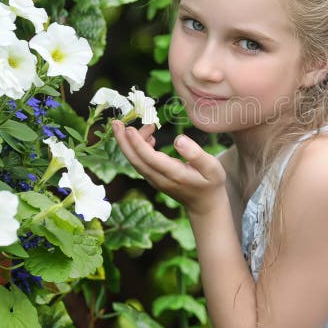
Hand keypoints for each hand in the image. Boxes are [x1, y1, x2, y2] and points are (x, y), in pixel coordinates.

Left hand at [112, 121, 227, 214]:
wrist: (205, 205)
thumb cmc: (210, 183)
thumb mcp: (212, 168)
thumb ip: (196, 154)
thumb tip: (179, 139)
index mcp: (173, 174)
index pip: (149, 158)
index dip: (137, 143)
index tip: (129, 128)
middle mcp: (159, 178)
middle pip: (135, 160)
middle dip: (123, 141)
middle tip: (115, 122)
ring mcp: (154, 179)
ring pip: (136, 160)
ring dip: (131, 142)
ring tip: (148, 125)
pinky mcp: (153, 178)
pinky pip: (140, 162)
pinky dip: (138, 148)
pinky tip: (149, 137)